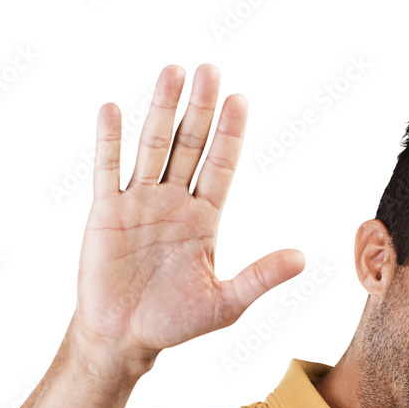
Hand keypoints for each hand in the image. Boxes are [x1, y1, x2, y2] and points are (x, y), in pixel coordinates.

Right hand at [73, 63, 304, 365]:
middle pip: (189, 146)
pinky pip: (108, 170)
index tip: (240, 99)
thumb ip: (261, 277)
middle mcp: (173, 204)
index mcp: (204, 220)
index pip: (221, 167)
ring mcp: (139, 204)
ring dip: (162, 111)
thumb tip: (303, 258)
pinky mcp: (106, 214)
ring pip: (152, 148)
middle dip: (200, 109)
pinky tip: (115, 110)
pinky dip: (110, 141)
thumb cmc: (177, 322)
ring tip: (173, 72)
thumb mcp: (227, 303)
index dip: (229, 134)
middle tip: (210, 69)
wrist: (127, 338)